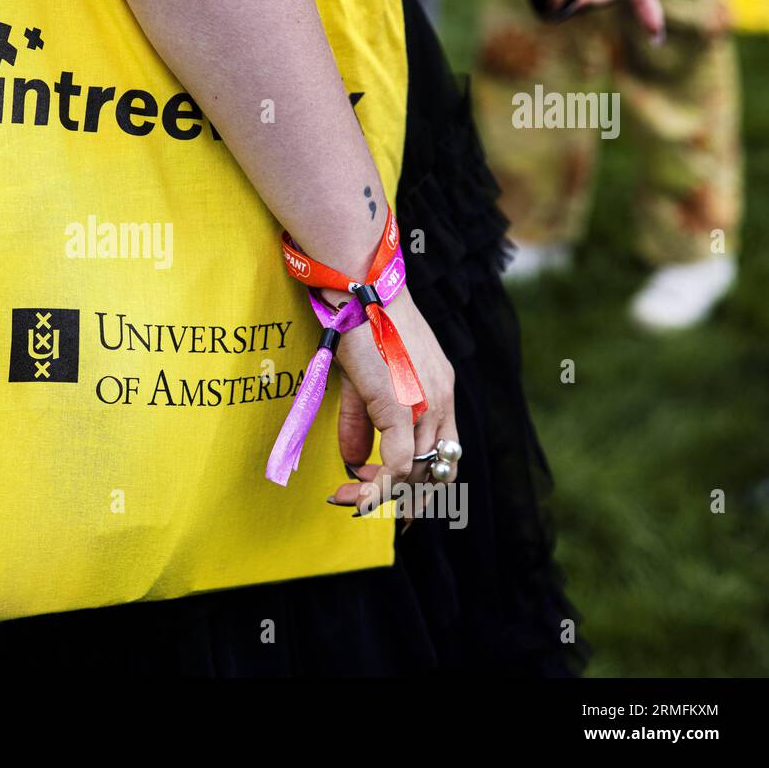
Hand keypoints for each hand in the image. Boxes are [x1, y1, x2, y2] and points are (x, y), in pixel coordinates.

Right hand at [326, 287, 458, 517]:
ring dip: (381, 494)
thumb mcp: (364, 377)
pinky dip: (376, 486)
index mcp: (440, 390)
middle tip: (371, 509)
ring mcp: (425, 406)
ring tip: (350, 497)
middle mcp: (441, 401)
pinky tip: (355, 492)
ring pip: (414, 473)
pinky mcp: (401, 408)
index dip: (427, 485)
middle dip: (406, 500)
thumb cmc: (361, 320)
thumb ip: (359, 422)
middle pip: (437, 472)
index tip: (399, 504)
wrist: (361, 286)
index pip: (446, 453)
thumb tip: (349, 460)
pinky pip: (394, 464)